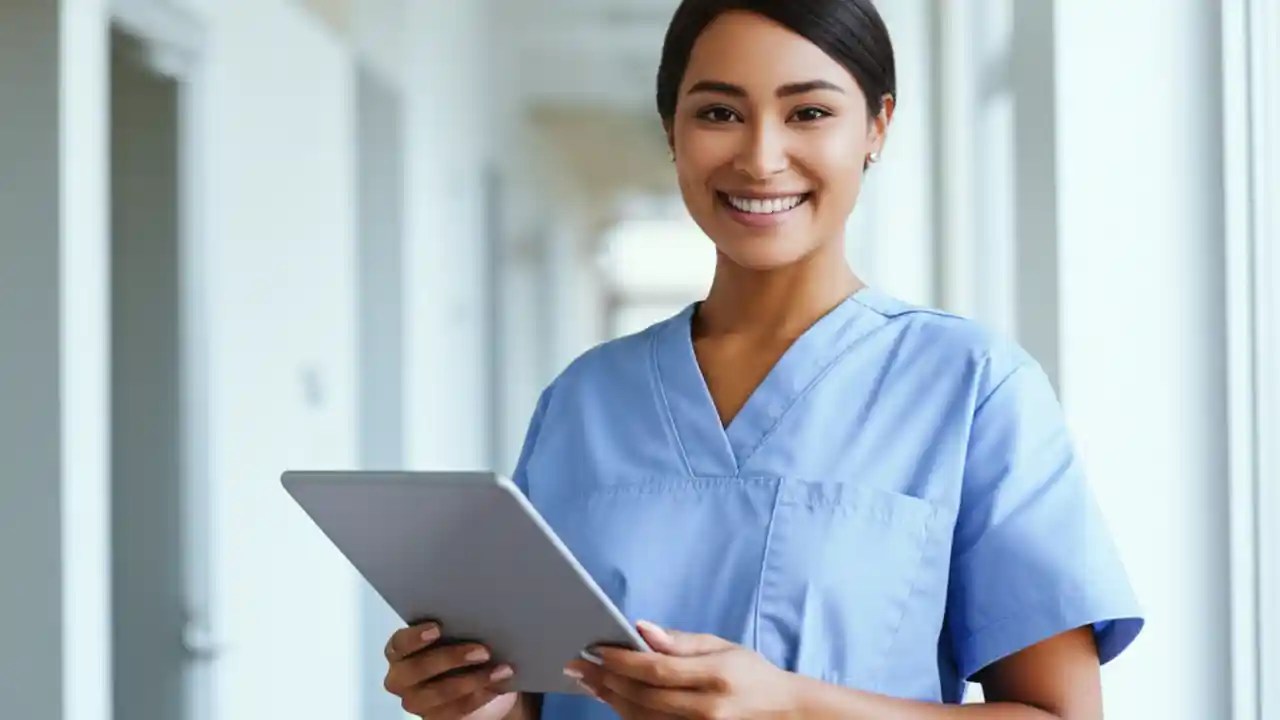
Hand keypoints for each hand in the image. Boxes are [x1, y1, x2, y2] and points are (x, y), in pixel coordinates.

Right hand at [382, 621, 518, 718]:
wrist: (475, 683)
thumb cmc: (459, 648)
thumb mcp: (456, 634)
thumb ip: (456, 626)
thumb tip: (477, 616)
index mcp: (399, 651)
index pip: (399, 643)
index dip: (415, 637)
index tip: (438, 628)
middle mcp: (400, 678)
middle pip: (417, 669)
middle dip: (451, 658)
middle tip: (482, 650)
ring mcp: (416, 702)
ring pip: (439, 692)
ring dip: (472, 680)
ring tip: (499, 669)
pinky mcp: (434, 718)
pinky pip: (456, 709)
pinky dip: (480, 695)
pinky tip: (498, 684)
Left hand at [563, 620, 800, 718]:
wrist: (782, 712)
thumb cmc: (750, 674)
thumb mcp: (722, 646)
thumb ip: (680, 641)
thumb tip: (641, 628)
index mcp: (715, 677)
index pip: (657, 670)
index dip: (622, 661)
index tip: (595, 648)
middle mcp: (706, 710)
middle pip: (643, 697)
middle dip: (605, 679)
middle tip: (577, 663)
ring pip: (641, 718)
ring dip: (608, 698)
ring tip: (587, 679)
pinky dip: (626, 713)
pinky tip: (610, 698)